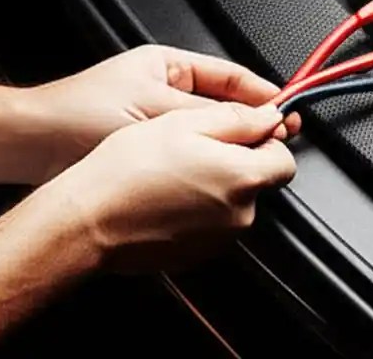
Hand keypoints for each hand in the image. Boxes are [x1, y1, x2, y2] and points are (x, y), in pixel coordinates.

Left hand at [22, 45, 290, 178]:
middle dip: (249, 124)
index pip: (231, 77)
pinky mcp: (147, 151)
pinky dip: (203, 163)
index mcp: (169, 65)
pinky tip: (214, 175)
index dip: (263, 94)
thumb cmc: (77, 115)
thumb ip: (210, 114)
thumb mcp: (155, 110)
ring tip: (246, 158)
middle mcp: (166, 90)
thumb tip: (255, 119)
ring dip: (225, 145)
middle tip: (275, 141)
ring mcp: (157, 121)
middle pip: (224, 106)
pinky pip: (188, 155)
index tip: (286, 112)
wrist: (29, 145)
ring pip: (208, 133)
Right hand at [46, 102, 296, 272]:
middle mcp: (241, 215)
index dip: (266, 141)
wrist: (87, 221)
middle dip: (237, 162)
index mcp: (245, 178)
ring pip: (234, 203)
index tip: (244, 132)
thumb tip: (268, 116)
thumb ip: (238, 117)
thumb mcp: (185, 122)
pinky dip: (196, 210)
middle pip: (259, 182)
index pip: (285, 159)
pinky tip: (166, 196)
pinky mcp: (197, 255)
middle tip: (196, 147)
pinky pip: (210, 225)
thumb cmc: (127, 171)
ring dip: (215, 186)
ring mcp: (220, 239)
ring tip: (174, 171)